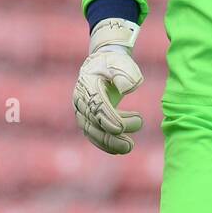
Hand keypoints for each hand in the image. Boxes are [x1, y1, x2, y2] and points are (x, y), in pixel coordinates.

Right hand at [73, 17, 142, 154]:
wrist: (102, 65)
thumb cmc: (114, 64)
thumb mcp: (121, 63)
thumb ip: (125, 74)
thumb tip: (126, 90)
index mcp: (88, 85)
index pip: (96, 105)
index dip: (108, 118)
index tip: (122, 128)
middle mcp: (81, 100)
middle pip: (94, 122)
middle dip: (112, 136)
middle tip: (130, 144)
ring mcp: (82, 111)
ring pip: (92, 132)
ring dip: (110, 143)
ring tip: (129, 147)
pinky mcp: (86, 120)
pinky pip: (93, 135)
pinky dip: (105, 144)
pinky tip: (120, 150)